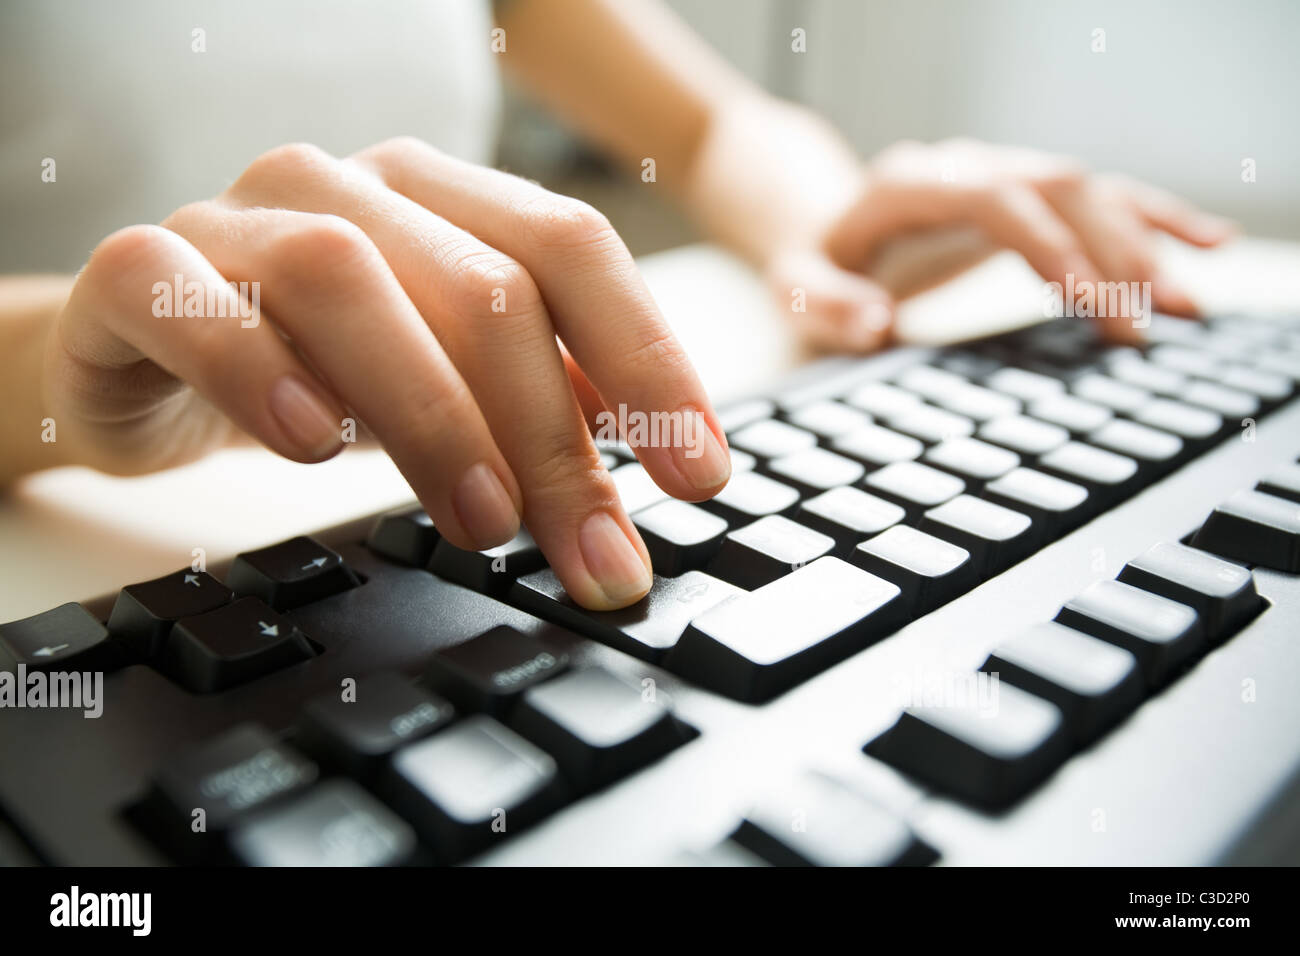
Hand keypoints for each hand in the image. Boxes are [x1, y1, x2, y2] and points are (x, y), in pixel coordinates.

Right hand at [41, 138, 731, 609]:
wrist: (142, 354)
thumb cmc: (313, 367)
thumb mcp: (446, 384)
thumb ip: (541, 396)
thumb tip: (658, 444)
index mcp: (436, 199)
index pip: (570, 248)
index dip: (648, 359)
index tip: (699, 473)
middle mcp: (345, 188)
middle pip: (481, 283)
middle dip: (554, 434)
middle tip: (594, 548)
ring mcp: (236, 221)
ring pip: (346, 277)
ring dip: (432, 413)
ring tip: (482, 521)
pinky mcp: (138, 272)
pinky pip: (189, 299)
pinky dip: (260, 369)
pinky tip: (316, 442)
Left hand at [767, 138, 1238, 350]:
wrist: (824, 217)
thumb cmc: (814, 258)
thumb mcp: (796, 286)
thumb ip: (825, 303)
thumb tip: (877, 323)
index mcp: (912, 183)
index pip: (995, 199)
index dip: (1049, 244)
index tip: (1091, 300)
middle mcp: (966, 165)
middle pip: (1057, 190)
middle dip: (1107, 254)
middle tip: (1145, 322)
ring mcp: (1001, 174)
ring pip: (1089, 191)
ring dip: (1142, 244)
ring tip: (1185, 306)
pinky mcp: (1026, 193)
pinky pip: (1098, 197)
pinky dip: (1152, 219)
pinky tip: (1205, 245)